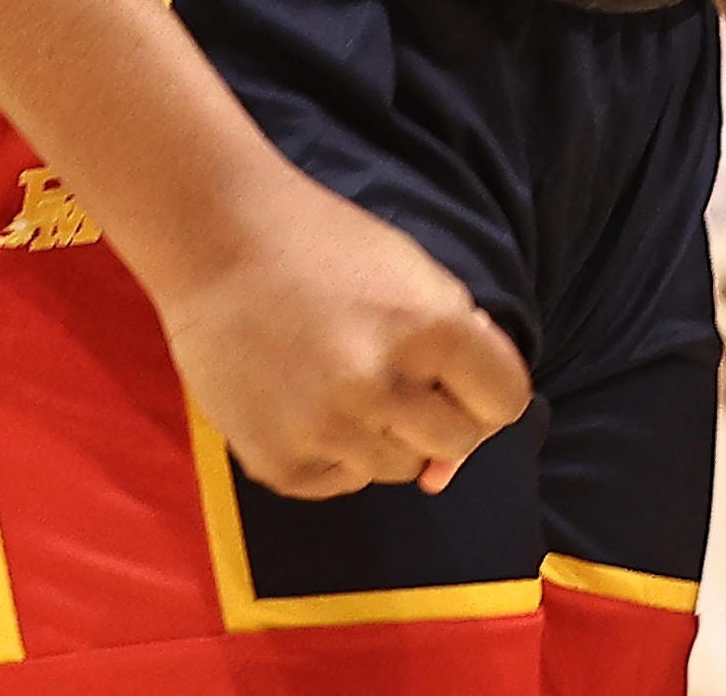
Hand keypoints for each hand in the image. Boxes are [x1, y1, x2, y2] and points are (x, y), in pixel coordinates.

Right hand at [142, 168, 530, 501]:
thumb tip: (454, 457)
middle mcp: (382, 386)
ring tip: (344, 382)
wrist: (220, 242)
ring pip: (398, 469)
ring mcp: (326, 430)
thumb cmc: (327, 248)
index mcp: (431, 328)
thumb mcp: (417, 276)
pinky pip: (340, 483)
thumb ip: (459, 351)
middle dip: (440, 416)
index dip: (488, 391)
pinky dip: (334, 455)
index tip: (463, 382)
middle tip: (401, 382)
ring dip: (385, 435)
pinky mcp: (278, 461)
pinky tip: (309, 403)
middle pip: (455, 444)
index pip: (506, 402)